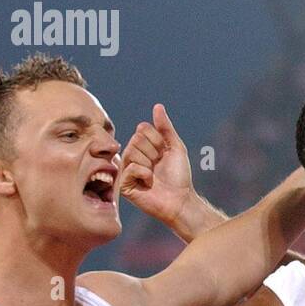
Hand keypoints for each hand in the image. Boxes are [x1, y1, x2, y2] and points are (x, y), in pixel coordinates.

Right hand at [120, 103, 194, 224]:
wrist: (180, 200)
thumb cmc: (179, 176)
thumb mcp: (176, 147)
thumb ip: (165, 127)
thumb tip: (157, 106)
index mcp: (143, 146)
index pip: (142, 128)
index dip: (158, 140)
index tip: (165, 154)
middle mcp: (132, 156)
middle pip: (136, 139)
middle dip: (153, 152)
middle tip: (159, 166)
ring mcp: (126, 170)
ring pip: (132, 152)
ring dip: (149, 164)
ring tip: (154, 175)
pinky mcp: (124, 185)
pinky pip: (130, 168)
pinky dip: (145, 174)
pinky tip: (149, 183)